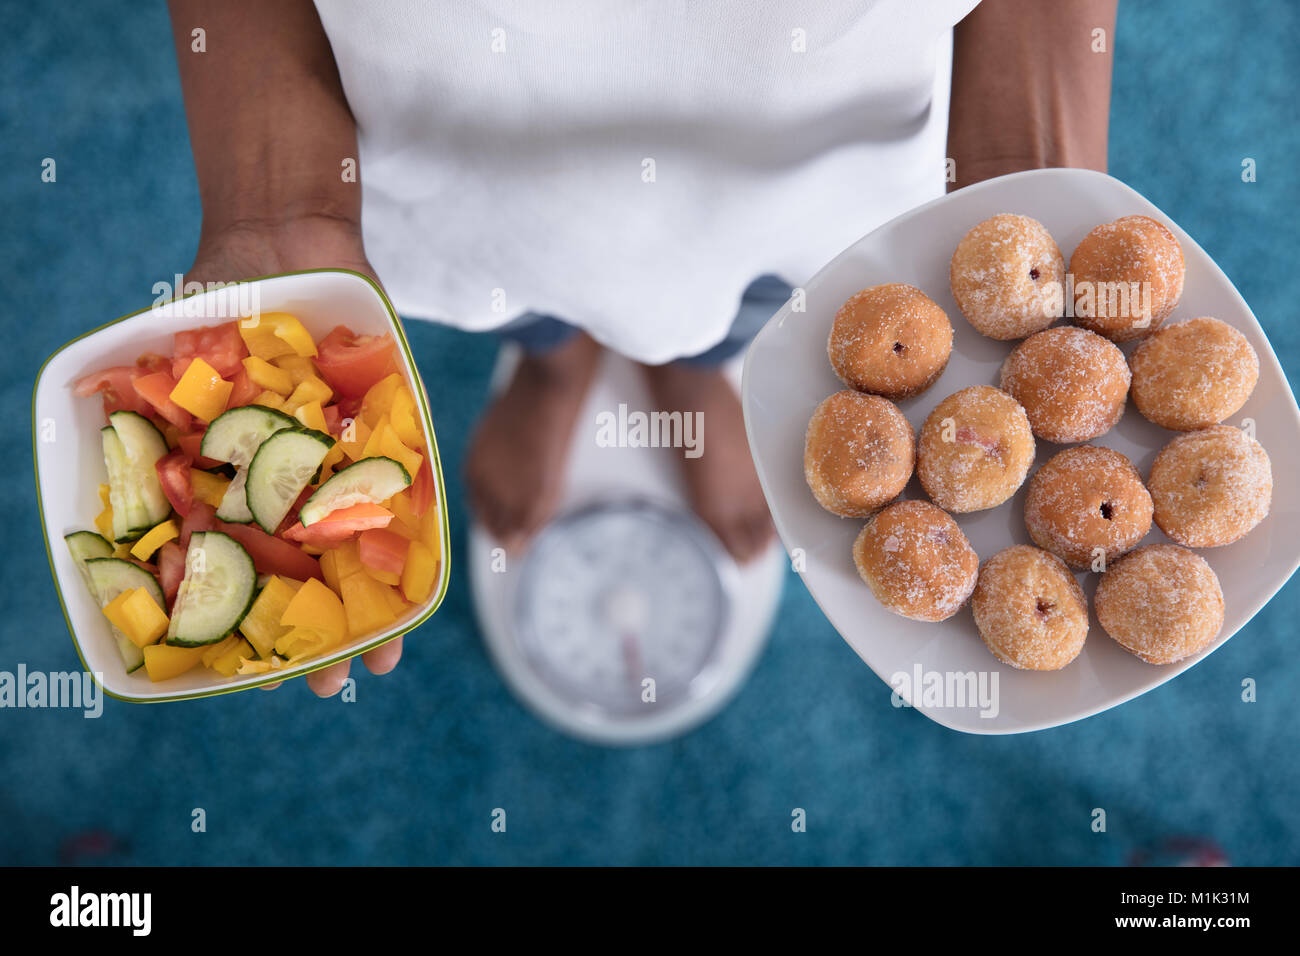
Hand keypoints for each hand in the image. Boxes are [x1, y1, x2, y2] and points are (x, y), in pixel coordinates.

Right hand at [184, 215, 404, 696]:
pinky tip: (425, 582)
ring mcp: (342, 460)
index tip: (251, 677)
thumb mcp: (174, 348)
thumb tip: (77, 398)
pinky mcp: (389, 433)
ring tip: (383, 659)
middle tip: (326, 688)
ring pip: (358, 548)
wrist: (285, 238)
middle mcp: (289, 480)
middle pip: (303, 574)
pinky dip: (414, 532)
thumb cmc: (218, 296)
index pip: (233, 566)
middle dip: (313, 634)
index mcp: (232, 481)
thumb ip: (142, 386)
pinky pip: (404, 490)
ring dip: (371, 604)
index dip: (240, 622)